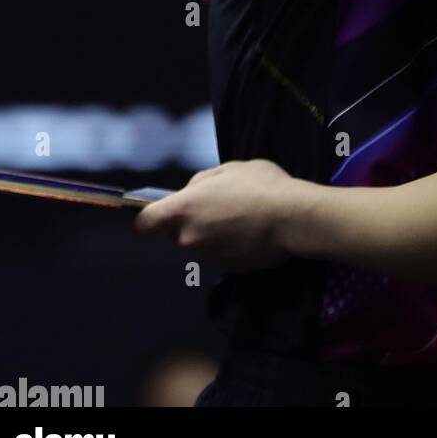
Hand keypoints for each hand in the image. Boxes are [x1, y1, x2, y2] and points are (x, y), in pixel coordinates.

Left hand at [133, 160, 295, 269]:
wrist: (291, 218)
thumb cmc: (259, 185)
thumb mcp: (229, 168)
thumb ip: (202, 181)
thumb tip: (192, 191)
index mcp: (183, 209)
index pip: (144, 224)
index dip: (147, 220)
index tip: (155, 216)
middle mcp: (188, 237)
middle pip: (175, 233)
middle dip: (190, 222)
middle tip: (218, 207)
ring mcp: (207, 256)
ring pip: (199, 244)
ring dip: (211, 234)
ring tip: (240, 218)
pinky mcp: (226, 269)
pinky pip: (219, 254)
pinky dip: (228, 246)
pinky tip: (249, 232)